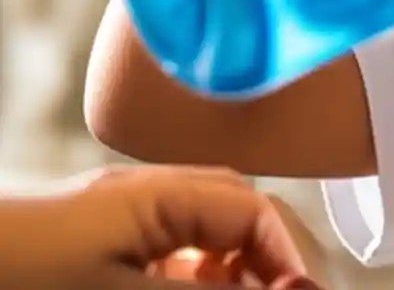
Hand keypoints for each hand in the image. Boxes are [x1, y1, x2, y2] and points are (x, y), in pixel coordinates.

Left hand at [0, 165, 319, 288]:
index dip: (292, 257)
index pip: (257, 211)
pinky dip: (204, 275)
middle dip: (276, 259)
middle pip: (243, 212)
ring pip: (213, 231)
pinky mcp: (104, 238)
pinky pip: (176, 249)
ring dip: (242, 268)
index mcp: (161, 194)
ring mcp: (125, 213)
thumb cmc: (22, 273)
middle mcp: (149, 193)